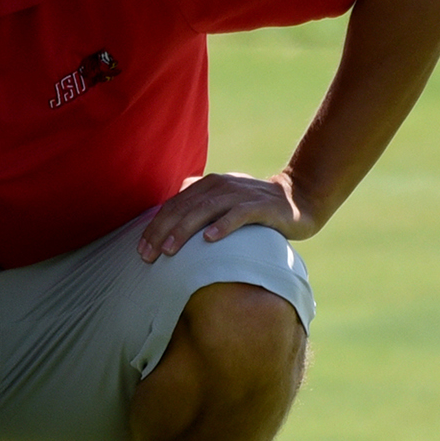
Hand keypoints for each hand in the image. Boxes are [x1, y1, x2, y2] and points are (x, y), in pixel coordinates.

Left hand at [137, 172, 317, 262]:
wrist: (299, 198)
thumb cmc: (254, 206)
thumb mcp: (222, 201)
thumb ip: (198, 202)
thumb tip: (171, 210)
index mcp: (208, 185)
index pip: (174, 205)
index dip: (155, 226)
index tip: (141, 250)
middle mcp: (221, 185)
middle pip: (185, 208)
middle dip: (162, 231)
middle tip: (148, 255)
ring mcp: (241, 194)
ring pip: (206, 210)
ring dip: (185, 230)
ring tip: (169, 250)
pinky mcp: (262, 206)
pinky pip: (239, 214)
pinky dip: (223, 225)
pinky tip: (209, 239)